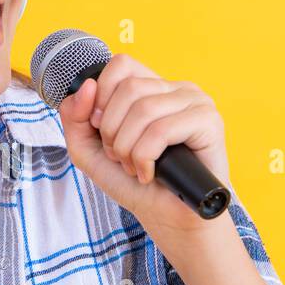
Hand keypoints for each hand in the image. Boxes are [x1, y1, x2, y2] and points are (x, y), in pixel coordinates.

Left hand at [58, 54, 231, 233]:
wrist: (168, 218)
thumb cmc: (134, 183)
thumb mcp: (90, 149)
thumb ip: (75, 117)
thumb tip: (87, 86)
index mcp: (152, 88)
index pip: (121, 65)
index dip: (102, 97)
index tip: (102, 129)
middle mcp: (176, 88)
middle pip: (129, 88)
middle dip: (113, 131)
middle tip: (120, 157)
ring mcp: (196, 102)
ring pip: (143, 110)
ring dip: (128, 149)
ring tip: (136, 168)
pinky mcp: (209, 122)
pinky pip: (161, 130)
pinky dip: (145, 158)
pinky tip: (151, 174)